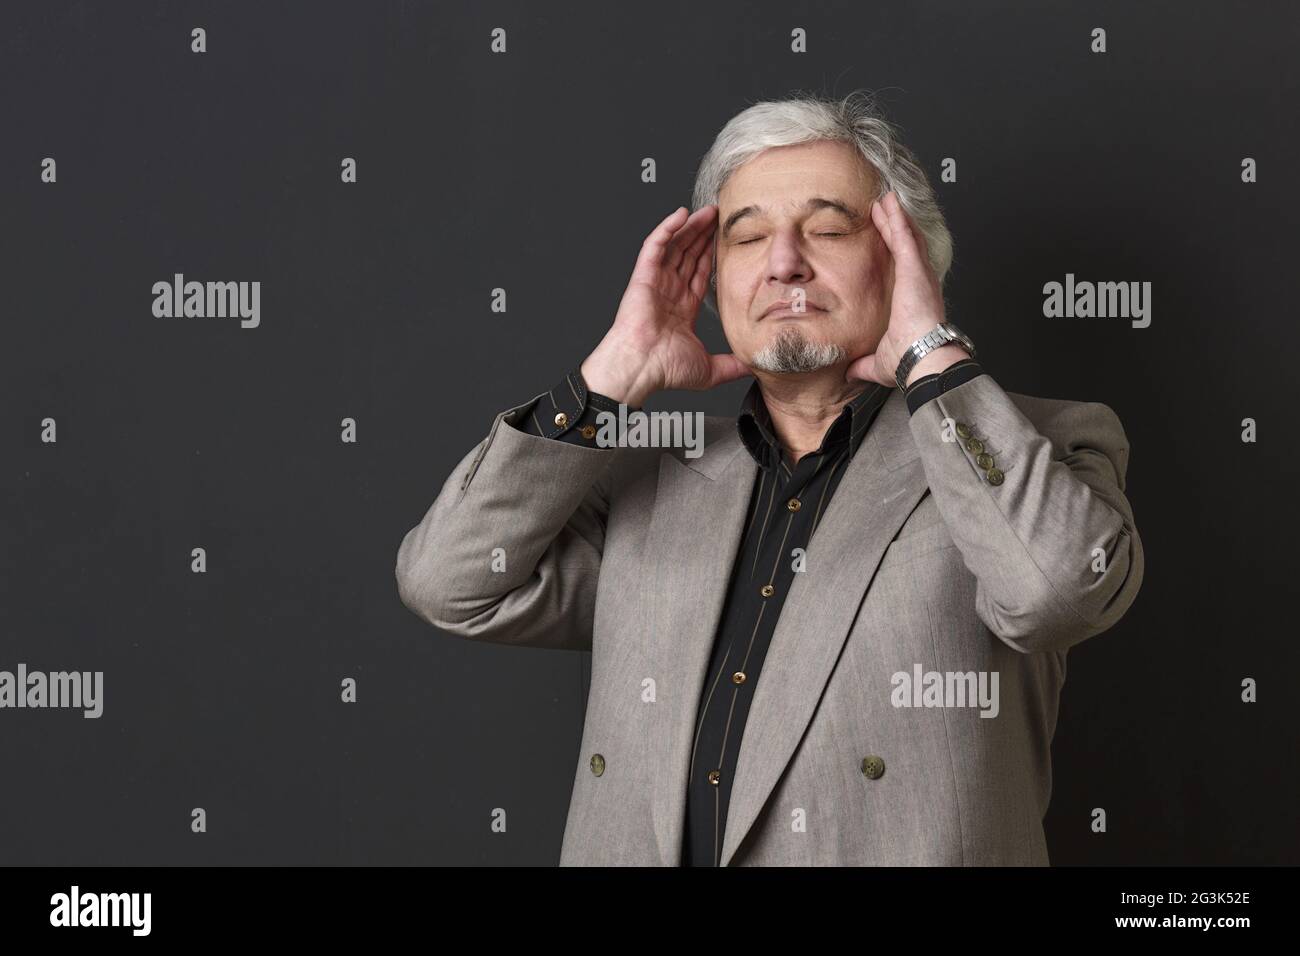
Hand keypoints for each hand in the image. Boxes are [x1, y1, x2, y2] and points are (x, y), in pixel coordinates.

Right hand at [582, 205, 750, 407]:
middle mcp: (668, 292)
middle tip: (720, 216)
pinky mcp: (643, 276)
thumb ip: (733, 366)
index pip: (699, 275)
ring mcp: (655, 282)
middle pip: (688, 255)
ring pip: (675, 246)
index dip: (711, 257)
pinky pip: (655, 245)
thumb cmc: (666, 370)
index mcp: (681, 309)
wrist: (642, 368)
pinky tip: (682, 213)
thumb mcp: (710, 369)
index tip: (724, 241)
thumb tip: (755, 368)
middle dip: (704, 236)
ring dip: (691, 227)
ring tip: (709, 211)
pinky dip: (667, 228)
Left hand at [845, 191, 960, 388]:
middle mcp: (920, 283)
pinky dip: (897, 218)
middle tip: (882, 208)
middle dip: (894, 226)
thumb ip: (863, 364)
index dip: (893, 250)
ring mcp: (919, 274)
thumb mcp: (878, 362)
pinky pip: (904, 237)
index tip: (884, 238)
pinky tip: (889, 203)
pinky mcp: (914, 269)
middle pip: (906, 246)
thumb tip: (850, 372)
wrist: (923, 359)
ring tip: (885, 199)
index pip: (902, 268)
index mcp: (913, 301)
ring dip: (895, 217)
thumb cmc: (908, 362)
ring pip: (906, 237)